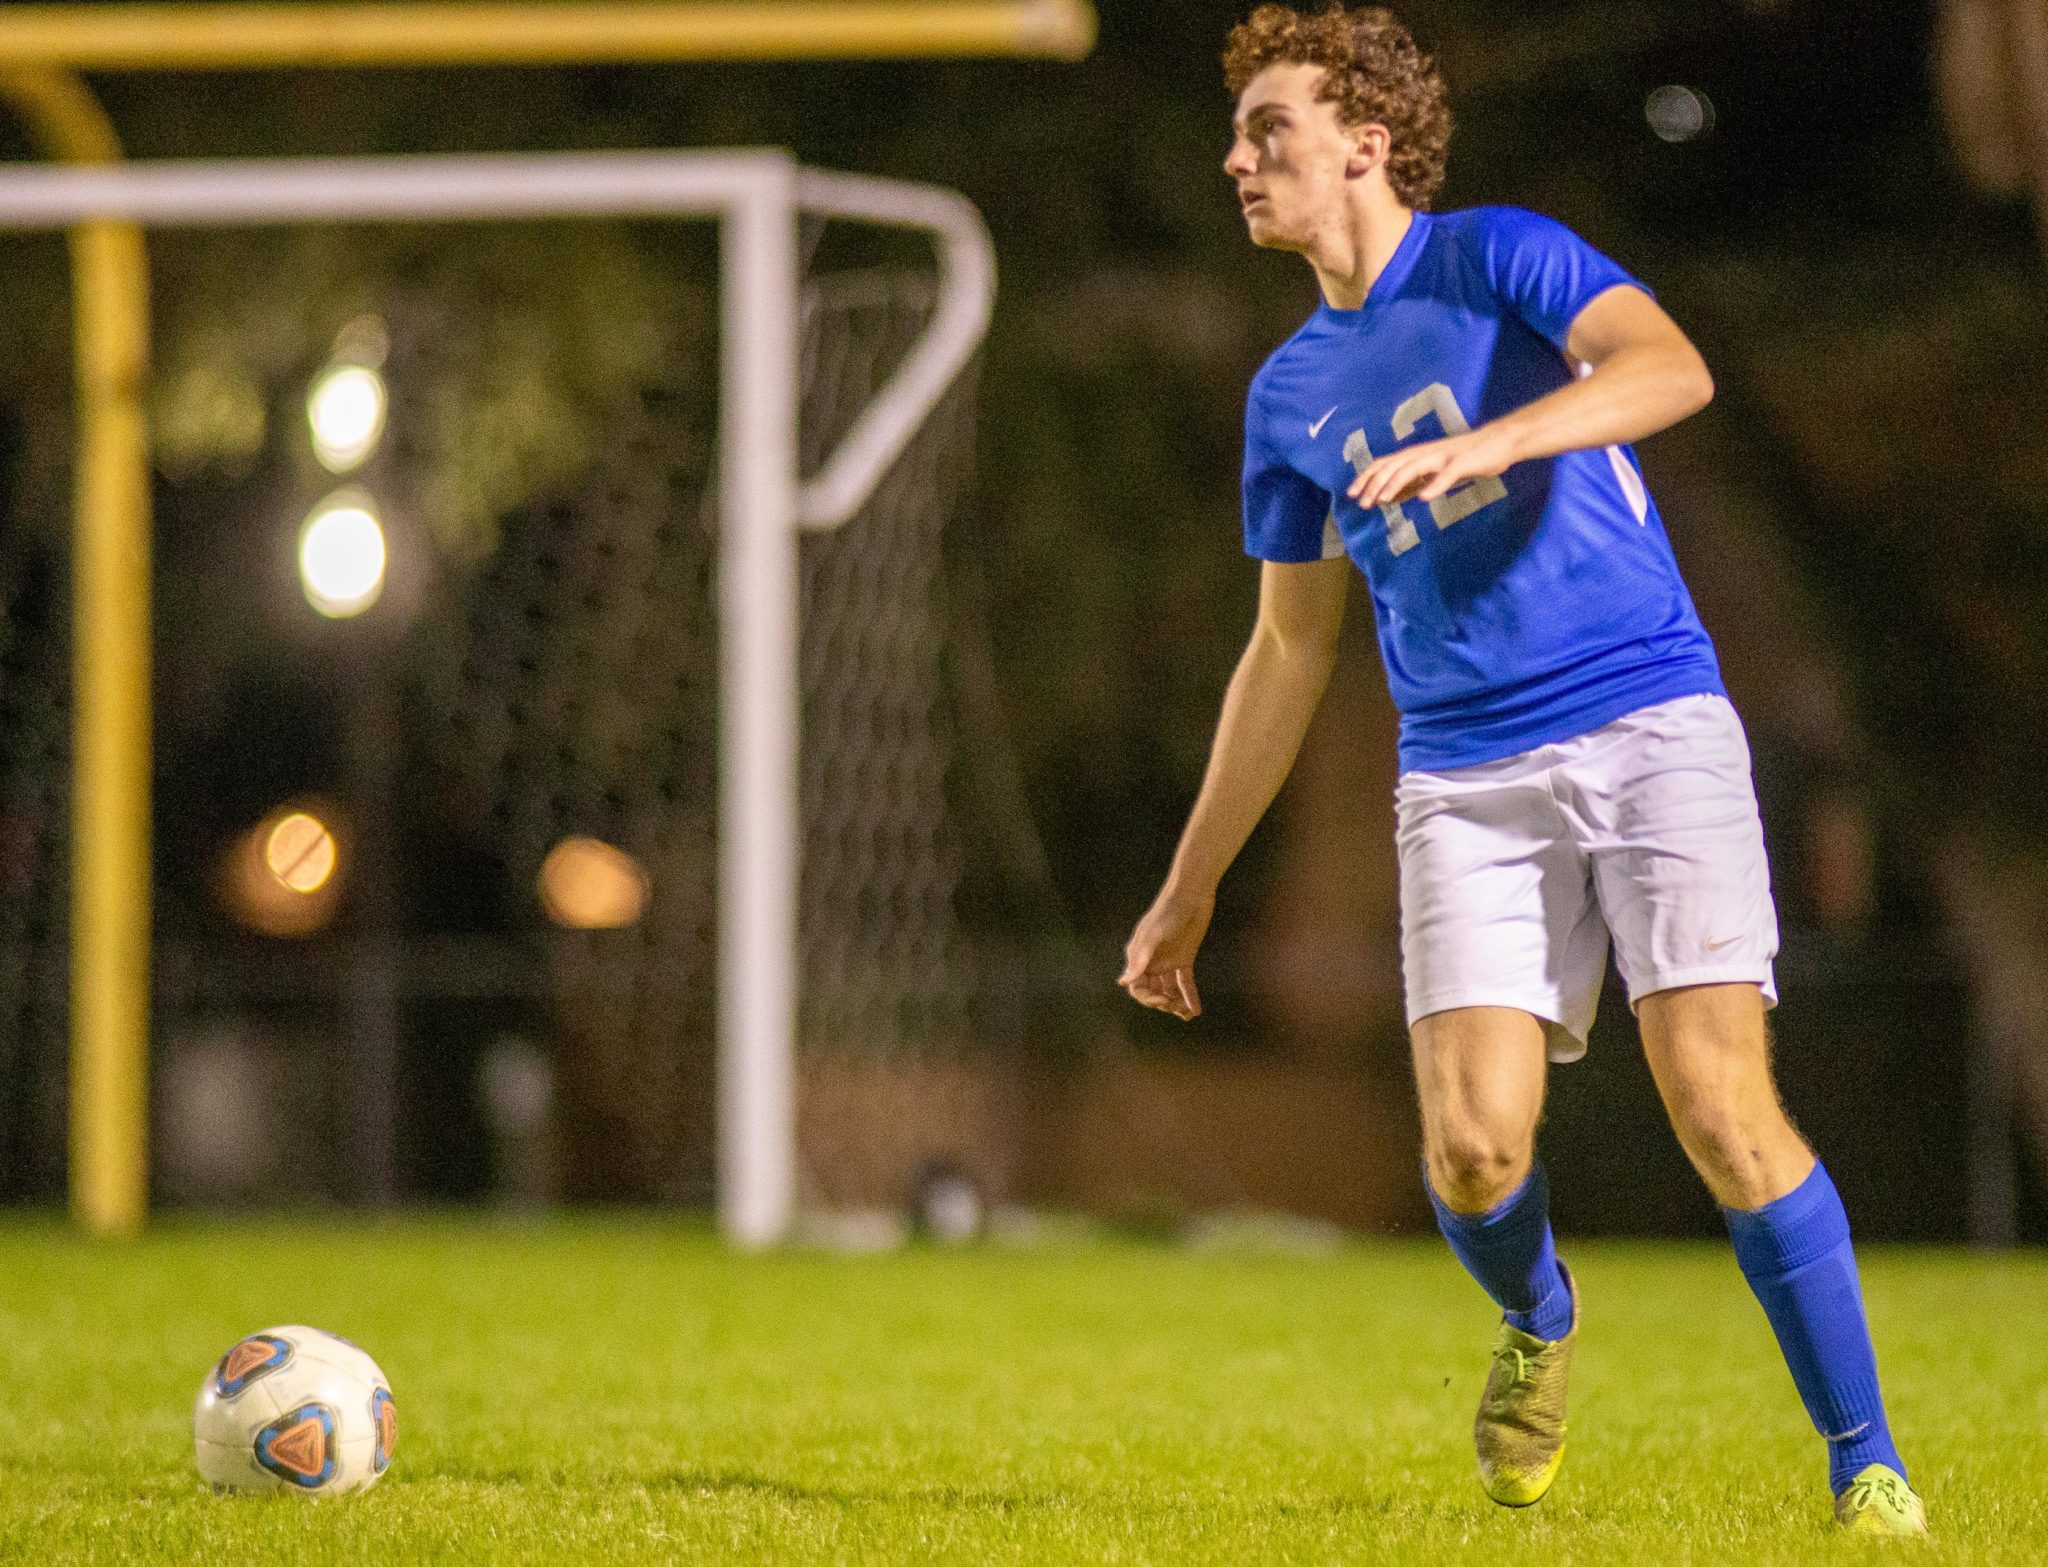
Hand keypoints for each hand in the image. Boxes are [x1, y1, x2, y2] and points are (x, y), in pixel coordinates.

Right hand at [1119, 885, 1214, 1021]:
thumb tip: (1124, 982)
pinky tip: (1196, 1011)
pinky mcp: (1184, 958)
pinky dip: (1190, 996)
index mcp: (1139, 956)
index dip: (1147, 998)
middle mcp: (1151, 961)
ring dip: (1176, 1003)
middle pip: (1153, 991)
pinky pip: (1185, 983)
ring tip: (1187, 1012)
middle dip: (1163, 1002)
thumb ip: (1141, 959)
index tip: (1162, 1000)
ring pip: (1169, 990)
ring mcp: (1168, 961)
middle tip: (1176, 1006)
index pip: (1137, 987)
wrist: (1191, 894)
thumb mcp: (1153, 936)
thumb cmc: (1169, 912)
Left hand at [1347, 427, 1512, 509]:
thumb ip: (1416, 481)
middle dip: (1375, 484)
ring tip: (1383, 500)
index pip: (1386, 464)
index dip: (1367, 477)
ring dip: (1396, 483)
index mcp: (1418, 455)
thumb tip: (1393, 496)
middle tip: (1362, 503)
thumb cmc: (1468, 457)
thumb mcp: (1436, 470)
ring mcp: (1443, 457)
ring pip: (1414, 467)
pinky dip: (1434, 485)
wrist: (1501, 441)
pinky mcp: (1463, 462)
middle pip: (1394, 466)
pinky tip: (1423, 498)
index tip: (1352, 494)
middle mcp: (1426, 453)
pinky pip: (1447, 474)